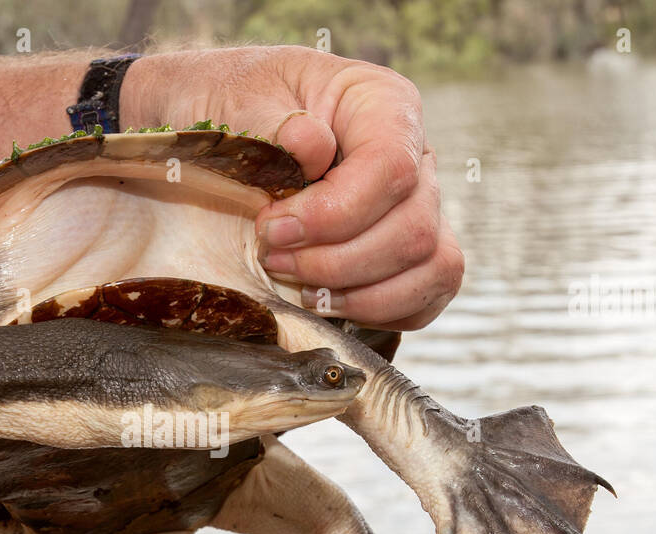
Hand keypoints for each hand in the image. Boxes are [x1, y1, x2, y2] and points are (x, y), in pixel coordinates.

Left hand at [125, 46, 463, 329]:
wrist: (226, 131)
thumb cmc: (234, 108)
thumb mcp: (235, 99)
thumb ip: (268, 120)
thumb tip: (311, 148)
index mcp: (382, 102)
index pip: (390, 168)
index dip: (333, 215)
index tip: (271, 231)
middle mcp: (416, 151)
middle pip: (413, 228)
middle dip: (336, 263)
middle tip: (272, 260)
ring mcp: (422, 202)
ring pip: (430, 265)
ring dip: (356, 293)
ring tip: (295, 284)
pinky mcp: (416, 249)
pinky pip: (427, 293)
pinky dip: (379, 311)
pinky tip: (324, 301)